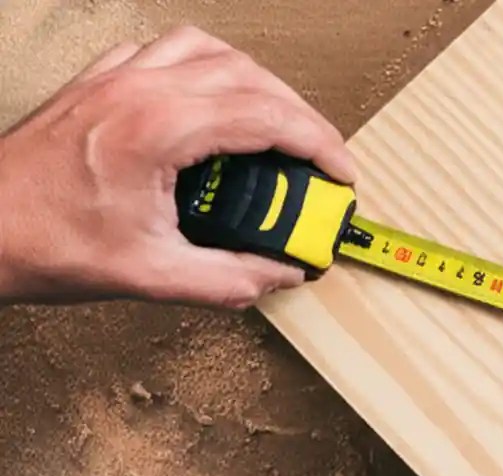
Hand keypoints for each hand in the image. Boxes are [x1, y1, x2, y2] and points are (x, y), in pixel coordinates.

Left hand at [0, 26, 356, 307]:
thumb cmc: (41, 242)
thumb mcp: (151, 276)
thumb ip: (230, 277)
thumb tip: (279, 273)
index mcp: (157, 128)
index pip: (266, 118)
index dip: (318, 145)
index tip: (340, 172)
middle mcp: (139, 89)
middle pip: (250, 77)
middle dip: (299, 115)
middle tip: (320, 156)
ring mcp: (117, 78)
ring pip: (212, 51)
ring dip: (258, 83)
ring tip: (279, 124)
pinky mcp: (99, 83)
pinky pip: (168, 51)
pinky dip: (208, 69)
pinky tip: (215, 103)